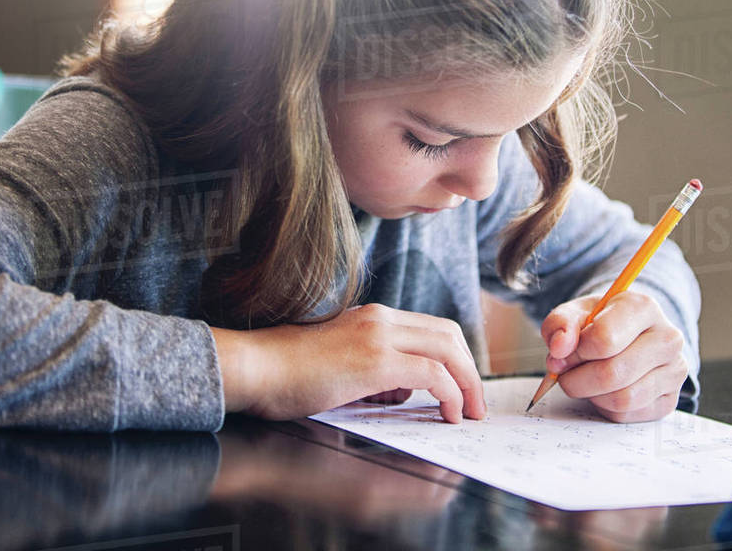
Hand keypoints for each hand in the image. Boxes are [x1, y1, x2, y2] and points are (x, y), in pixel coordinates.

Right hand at [212, 303, 486, 423]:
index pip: (432, 328)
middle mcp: (381, 319)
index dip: (455, 357)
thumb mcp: (340, 365)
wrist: (255, 367)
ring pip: (447, 349)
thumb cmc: (286, 372)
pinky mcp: (375, 361)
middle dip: (470, 369)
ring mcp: (379, 336)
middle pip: (448, 334)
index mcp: (373, 317)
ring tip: (470, 411)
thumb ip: (374, 373)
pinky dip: (450, 394)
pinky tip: (449, 414)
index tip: (464, 386)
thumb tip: (399, 393)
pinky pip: (432, 374)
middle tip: (476, 402)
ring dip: (467, 382)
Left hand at [540, 290, 688, 422]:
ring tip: (585, 380)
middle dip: (577, 379)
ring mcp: (674, 371)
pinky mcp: (670, 400)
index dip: (574, 352)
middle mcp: (667, 338)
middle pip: (612, 373)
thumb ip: (560, 324)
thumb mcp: (574, 314)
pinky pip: (628, 414)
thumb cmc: (600, 324)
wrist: (628, 337)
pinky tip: (604, 390)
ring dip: (590, 395)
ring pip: (621, 399)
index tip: (562, 353)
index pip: (604, 338)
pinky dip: (606, 407)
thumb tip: (560, 346)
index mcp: (644, 308)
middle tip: (565, 374)